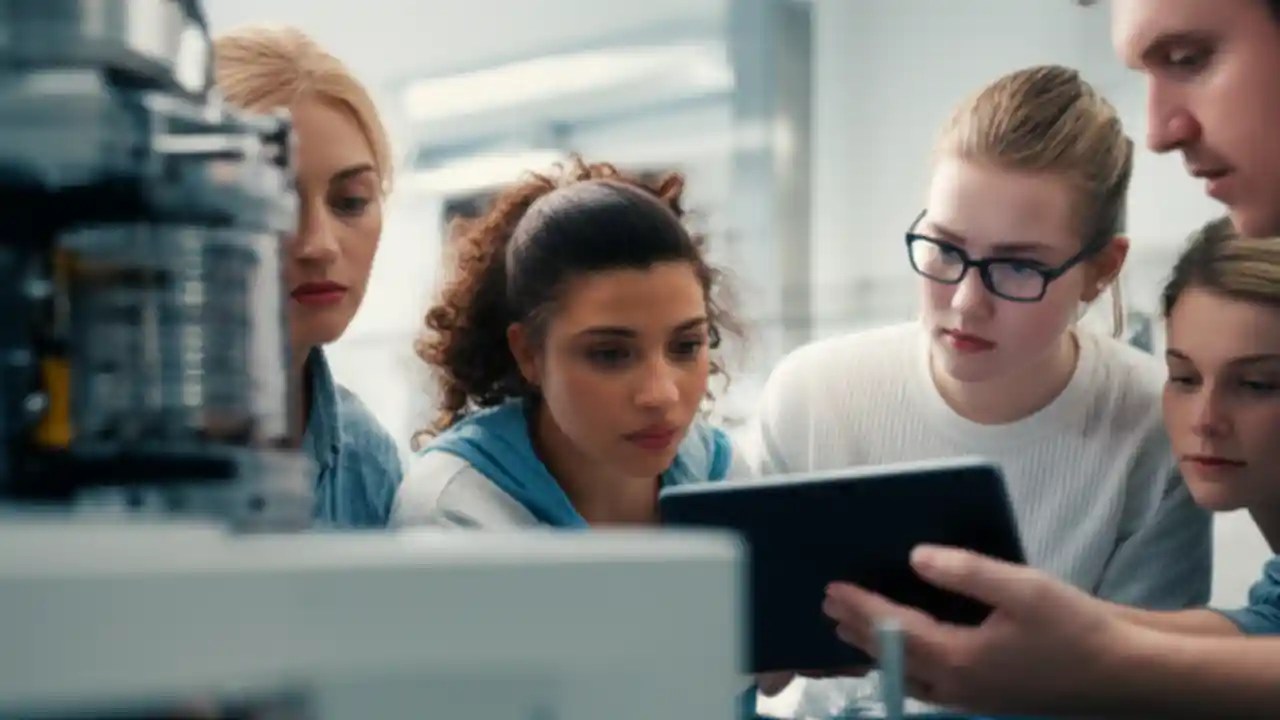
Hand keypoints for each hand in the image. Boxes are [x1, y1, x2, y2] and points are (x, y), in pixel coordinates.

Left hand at [820, 544, 1131, 714]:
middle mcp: (958, 685)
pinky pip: (930, 686)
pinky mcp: (988, 699)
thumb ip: (966, 571)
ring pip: (909, 677)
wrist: (1124, 676)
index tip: (832, 588)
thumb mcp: (1022, 588)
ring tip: (853, 634)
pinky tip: (909, 656)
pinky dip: (906, 668)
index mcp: (960, 658)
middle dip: (858, 631)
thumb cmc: (1078, 629)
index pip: (893, 629)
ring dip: (878, 654)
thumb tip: (915, 556)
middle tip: (828, 608)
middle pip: (893, 657)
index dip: (860, 607)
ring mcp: (972, 698)